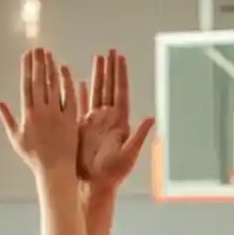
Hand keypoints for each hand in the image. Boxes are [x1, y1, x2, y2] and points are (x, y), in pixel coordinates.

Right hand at [0, 48, 78, 173]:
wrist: (55, 170)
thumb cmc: (34, 157)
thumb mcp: (16, 138)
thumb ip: (7, 118)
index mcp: (28, 114)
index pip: (27, 85)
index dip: (27, 68)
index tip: (27, 55)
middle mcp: (42, 111)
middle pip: (40, 81)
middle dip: (39, 63)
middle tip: (39, 48)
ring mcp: (58, 114)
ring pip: (54, 86)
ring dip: (51, 68)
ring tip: (49, 55)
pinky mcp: (71, 119)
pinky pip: (70, 96)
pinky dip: (68, 82)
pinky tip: (65, 70)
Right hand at [76, 49, 154, 190]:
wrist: (94, 183)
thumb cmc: (112, 173)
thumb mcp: (129, 155)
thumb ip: (139, 136)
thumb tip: (152, 118)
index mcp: (119, 122)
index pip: (120, 92)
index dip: (120, 75)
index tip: (120, 58)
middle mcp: (109, 119)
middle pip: (109, 87)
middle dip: (110, 69)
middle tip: (111, 51)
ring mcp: (96, 122)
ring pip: (97, 92)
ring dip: (98, 75)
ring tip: (99, 58)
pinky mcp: (83, 127)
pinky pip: (82, 105)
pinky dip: (81, 92)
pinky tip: (81, 81)